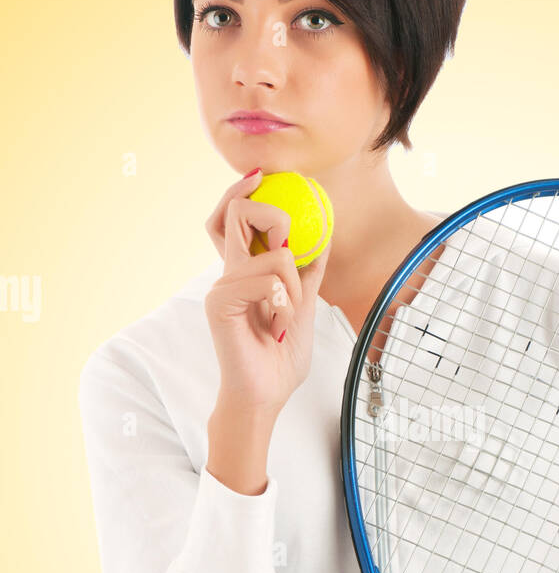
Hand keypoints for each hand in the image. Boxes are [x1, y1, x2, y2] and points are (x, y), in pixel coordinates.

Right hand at [203, 167, 330, 416]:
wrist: (266, 396)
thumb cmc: (280, 358)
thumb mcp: (303, 306)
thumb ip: (308, 272)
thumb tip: (325, 234)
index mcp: (242, 270)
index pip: (229, 217)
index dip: (240, 189)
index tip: (262, 176)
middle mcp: (227, 272)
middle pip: (234, 212)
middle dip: (273, 216)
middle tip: (290, 246)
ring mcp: (221, 286)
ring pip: (270, 252)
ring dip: (294, 283)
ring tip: (289, 313)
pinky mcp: (220, 302)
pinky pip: (266, 279)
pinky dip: (284, 301)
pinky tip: (278, 326)